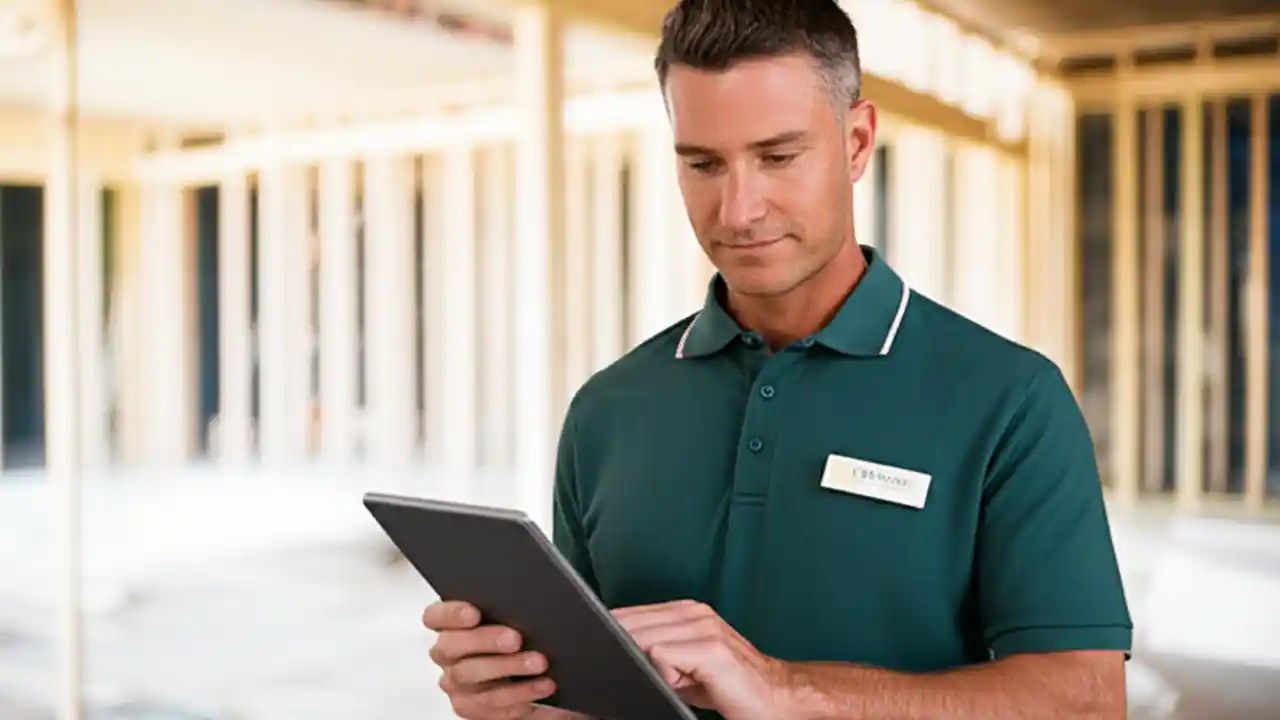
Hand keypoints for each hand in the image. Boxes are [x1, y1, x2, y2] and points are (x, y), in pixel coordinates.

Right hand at [423, 600, 556, 719]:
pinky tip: (541, 684)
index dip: (450, 614)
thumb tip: (525, 604)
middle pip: (451, 646)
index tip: (473, 613)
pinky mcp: (469, 707)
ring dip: (508, 667)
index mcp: (451, 628)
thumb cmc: (512, 646)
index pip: (436, 616)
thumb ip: (505, 613)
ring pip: (471, 674)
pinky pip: (491, 702)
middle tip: (515, 639)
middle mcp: (448, 656)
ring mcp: (456, 683)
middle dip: (484, 640)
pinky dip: (520, 693)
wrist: (522, 686)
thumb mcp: (508, 624)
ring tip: (538, 662)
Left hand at [612, 600, 791, 719]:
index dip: (611, 630)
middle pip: (632, 622)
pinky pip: (662, 655)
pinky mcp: (710, 648)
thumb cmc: (726, 686)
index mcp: (686, 610)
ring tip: (671, 680)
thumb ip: (653, 653)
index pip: (631, 613)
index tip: (600, 647)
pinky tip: (683, 684)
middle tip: (625, 667)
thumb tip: (616, 652)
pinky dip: (664, 675)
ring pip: (644, 637)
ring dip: (645, 663)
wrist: (775, 696)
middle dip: (618, 646)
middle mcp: (694, 612)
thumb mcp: (683, 667)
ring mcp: (704, 626)